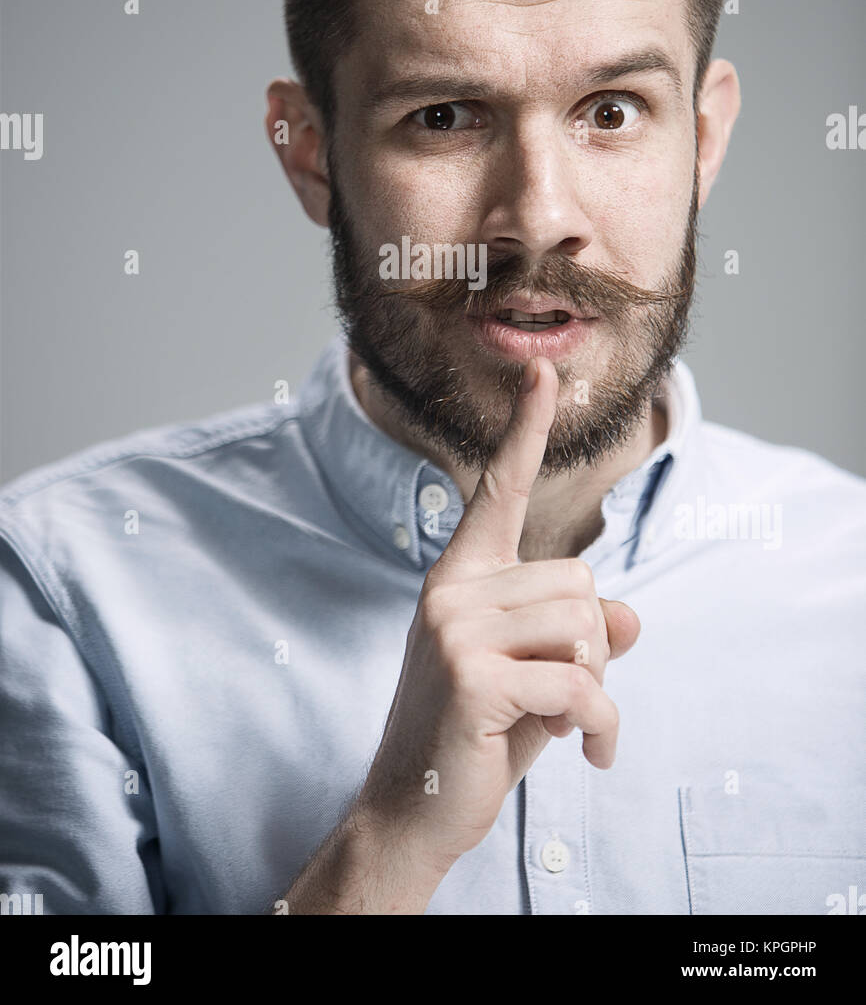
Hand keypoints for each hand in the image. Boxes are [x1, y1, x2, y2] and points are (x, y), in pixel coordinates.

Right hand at [356, 356, 640, 874]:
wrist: (412, 811)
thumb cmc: (477, 737)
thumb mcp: (537, 677)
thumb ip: (580, 637)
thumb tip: (631, 616)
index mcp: (461, 576)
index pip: (499, 490)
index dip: (526, 429)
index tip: (543, 370)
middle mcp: (451, 589)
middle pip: (579, 579)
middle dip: (592, 645)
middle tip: (567, 696)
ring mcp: (456, 629)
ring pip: (584, 625)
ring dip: (596, 686)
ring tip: (565, 723)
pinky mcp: (474, 676)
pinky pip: (582, 685)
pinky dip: (602, 727)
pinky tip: (587, 755)